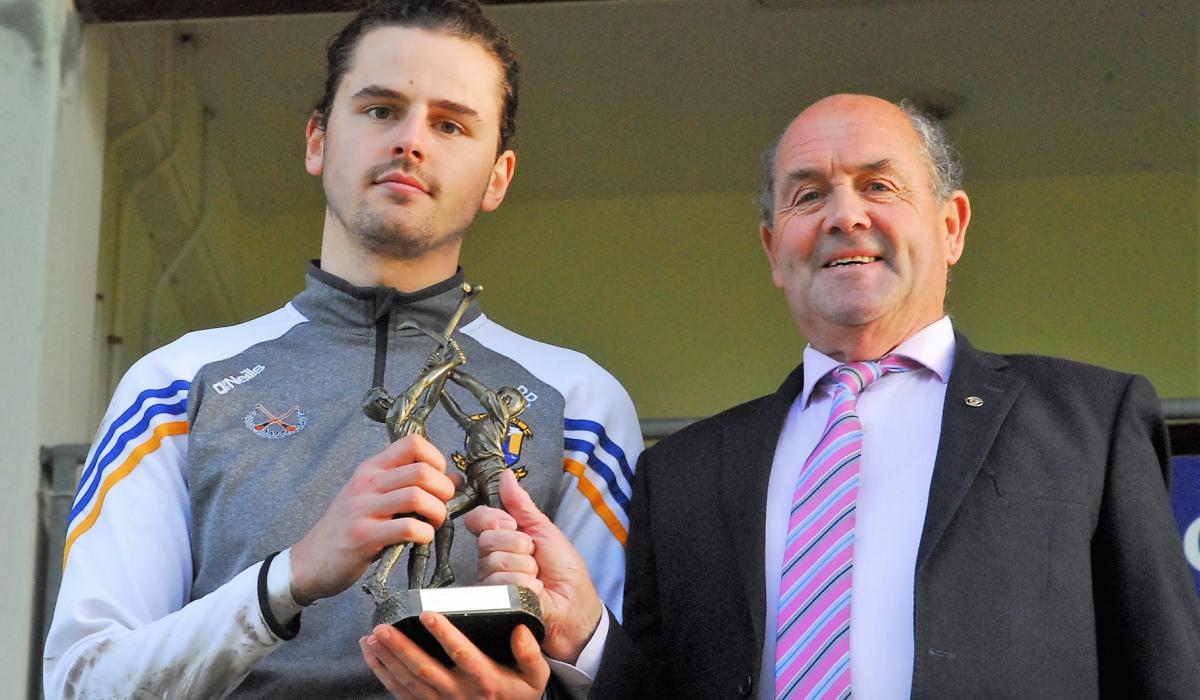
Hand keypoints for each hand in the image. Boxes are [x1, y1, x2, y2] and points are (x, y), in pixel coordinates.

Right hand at [290, 435, 453, 602]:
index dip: (436, 460)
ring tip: (433, 525)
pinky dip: (424, 534)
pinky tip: (420, 539)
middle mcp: (367, 483)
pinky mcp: (363, 536)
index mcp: (372, 468)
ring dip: (437, 513)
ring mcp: (363, 508)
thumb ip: (411, 486)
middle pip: (422, 470)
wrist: (310, 561)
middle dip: (443, 491)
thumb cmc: (350, 529)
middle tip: (440, 508)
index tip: (438, 482)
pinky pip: (407, 528)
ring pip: (417, 496)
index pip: (413, 443)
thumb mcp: (377, 499)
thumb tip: (456, 479)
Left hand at [360, 615, 548, 698]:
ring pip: (409, 682)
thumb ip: (530, 653)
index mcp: (486, 681)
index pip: (462, 654)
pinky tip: (372, 655)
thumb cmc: (520, 693)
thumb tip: (519, 630)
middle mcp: (460, 694)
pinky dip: (383, 674)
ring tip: (372, 637)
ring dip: (388, 659)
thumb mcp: (535, 676)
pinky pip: (401, 693)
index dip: (444, 633)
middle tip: (384, 628)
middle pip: (426, 670)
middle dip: (402, 648)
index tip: (428, 613)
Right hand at [466, 470, 602, 662]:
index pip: (479, 519)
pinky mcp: (493, 602)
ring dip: (525, 568)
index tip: (514, 527)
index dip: (495, 520)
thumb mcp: (545, 530)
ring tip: (537, 578)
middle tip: (535, 557)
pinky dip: (524, 585)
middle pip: (487, 540)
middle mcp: (491, 558)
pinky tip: (533, 592)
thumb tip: (506, 475)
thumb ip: (522, 505)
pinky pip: (499, 583)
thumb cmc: (565, 570)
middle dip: (519, 546)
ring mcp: (491, 581)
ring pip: (494, 562)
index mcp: (503, 538)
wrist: (575, 605)